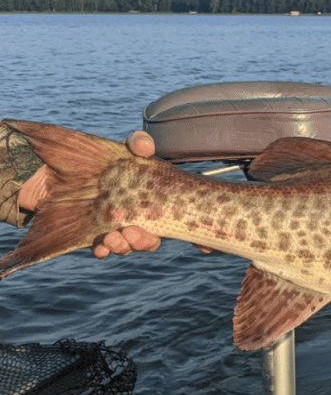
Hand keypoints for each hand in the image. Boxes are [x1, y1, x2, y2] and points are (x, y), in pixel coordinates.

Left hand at [18, 130, 187, 258]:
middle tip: (133, 232)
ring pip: (129, 246)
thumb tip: (145, 147)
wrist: (61, 173)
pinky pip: (105, 249)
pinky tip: (100, 246)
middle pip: (152, 240)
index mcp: (156, 202)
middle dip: (145, 241)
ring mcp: (119, 228)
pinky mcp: (97, 236)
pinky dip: (104, 250)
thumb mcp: (124, 149)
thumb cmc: (104, 161)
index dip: (198, 240)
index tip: (203, 248)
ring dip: (124, 246)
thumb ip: (137, 144)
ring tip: (112, 238)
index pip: (179, 222)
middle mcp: (141, 219)